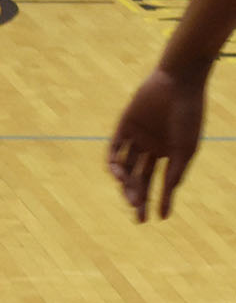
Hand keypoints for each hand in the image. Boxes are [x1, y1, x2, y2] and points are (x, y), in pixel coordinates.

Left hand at [108, 68, 206, 221]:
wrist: (178, 84)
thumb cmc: (188, 117)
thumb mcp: (185, 149)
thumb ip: (176, 171)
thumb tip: (167, 195)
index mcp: (170, 154)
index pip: (161, 183)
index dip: (159, 201)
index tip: (158, 218)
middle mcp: (151, 148)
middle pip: (140, 178)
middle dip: (138, 196)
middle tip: (137, 211)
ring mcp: (137, 138)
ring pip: (126, 166)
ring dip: (126, 182)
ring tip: (129, 192)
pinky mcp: (124, 127)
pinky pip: (115, 149)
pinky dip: (114, 163)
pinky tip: (119, 174)